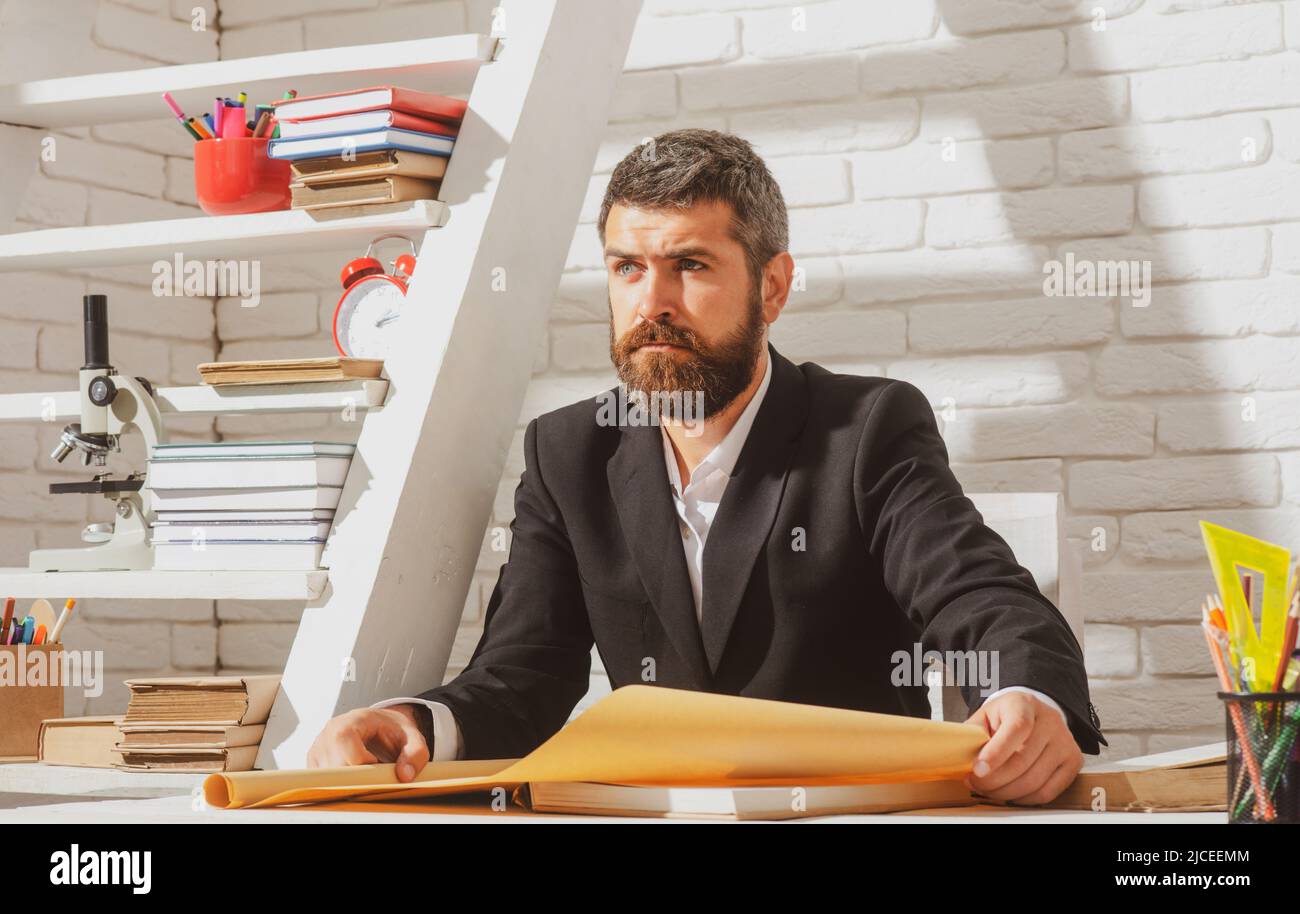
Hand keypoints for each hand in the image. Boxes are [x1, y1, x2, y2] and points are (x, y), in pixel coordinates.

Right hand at [308, 705, 430, 782]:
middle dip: (355, 777)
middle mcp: (329, 733)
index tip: (377, 765)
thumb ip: (415, 754)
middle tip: (373, 776)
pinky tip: (353, 779)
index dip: (362, 762)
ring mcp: (318, 749)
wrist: (381, 727)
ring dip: (346, 784)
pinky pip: (321, 782)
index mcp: (352, 720)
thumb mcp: (413, 738)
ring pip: (325, 777)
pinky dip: (338, 786)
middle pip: (333, 765)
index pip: (344, 743)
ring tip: (364, 775)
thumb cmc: (394, 731)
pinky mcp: (314, 764)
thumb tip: (404, 776)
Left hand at [963, 691, 1082, 804]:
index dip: (996, 752)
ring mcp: (1065, 742)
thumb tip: (959, 757)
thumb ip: (972, 734)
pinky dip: (1024, 798)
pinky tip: (1009, 793)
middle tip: (975, 784)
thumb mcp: (986, 715)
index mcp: (1025, 704)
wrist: (1034, 713)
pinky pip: (1048, 792)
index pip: (1017, 728)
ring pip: (1034, 780)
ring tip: (988, 790)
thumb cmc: (1005, 717)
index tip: (978, 770)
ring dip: (1006, 792)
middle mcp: (1050, 721)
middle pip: (1023, 759)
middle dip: (994, 780)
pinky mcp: (1073, 762)